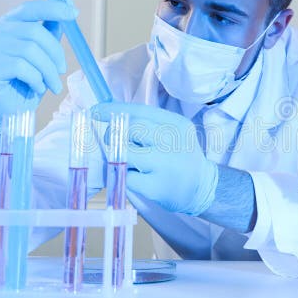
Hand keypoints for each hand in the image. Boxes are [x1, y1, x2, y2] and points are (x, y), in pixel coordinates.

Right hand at [0, 0, 76, 132]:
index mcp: (5, 25)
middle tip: (62, 70)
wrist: (9, 113)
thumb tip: (67, 7)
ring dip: (48, 71)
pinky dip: (36, 79)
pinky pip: (21, 67)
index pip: (29, 9)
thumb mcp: (42, 55)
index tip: (73, 12)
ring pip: (30, 51)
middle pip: (34, 32)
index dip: (52, 9)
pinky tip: (36, 88)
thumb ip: (50, 32)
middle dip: (55, 53)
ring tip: (52, 84)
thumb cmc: (25, 83)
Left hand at [93, 102, 217, 214]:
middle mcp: (171, 141)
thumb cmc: (180, 157)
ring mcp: (164, 164)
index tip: (95, 111)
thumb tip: (111, 117)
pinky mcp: (155, 187)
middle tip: (114, 144)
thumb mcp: (173, 133)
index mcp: (175, 124)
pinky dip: (123, 176)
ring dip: (119, 157)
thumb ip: (147, 124)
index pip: (139, 111)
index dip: (113, 110)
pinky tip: (135, 177)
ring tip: (131, 162)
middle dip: (114, 135)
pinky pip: (125, 176)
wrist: (201, 188)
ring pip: (124, 153)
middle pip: (130, 129)